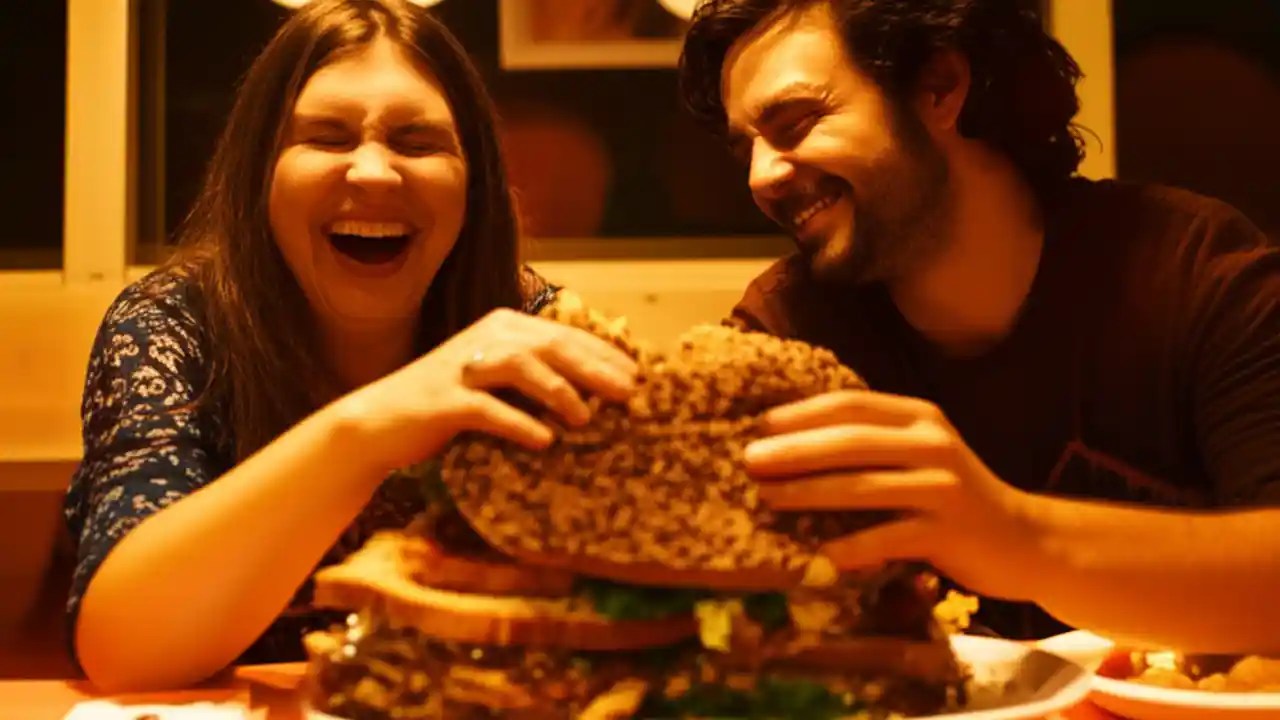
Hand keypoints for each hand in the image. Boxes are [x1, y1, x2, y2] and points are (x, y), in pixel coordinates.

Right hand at [332, 308, 636, 473]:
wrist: (382, 422)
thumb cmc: (450, 405)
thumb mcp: (498, 382)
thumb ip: (538, 377)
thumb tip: (599, 393)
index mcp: (502, 326)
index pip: (564, 335)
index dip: (604, 354)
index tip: (639, 377)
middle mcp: (485, 338)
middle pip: (550, 346)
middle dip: (594, 369)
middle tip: (629, 395)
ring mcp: (462, 368)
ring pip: (521, 368)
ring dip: (558, 392)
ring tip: (585, 419)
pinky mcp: (444, 401)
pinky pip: (487, 409)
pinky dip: (518, 423)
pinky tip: (543, 441)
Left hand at [744, 390, 1039, 600]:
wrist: (1025, 540)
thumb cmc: (954, 497)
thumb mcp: (919, 455)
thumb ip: (873, 444)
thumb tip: (792, 444)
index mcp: (919, 418)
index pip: (851, 406)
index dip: (802, 414)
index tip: (760, 425)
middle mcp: (931, 444)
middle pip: (850, 442)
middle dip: (794, 451)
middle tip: (749, 460)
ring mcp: (941, 487)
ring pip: (863, 487)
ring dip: (808, 494)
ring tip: (767, 499)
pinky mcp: (946, 531)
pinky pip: (887, 537)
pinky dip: (850, 546)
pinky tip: (818, 554)